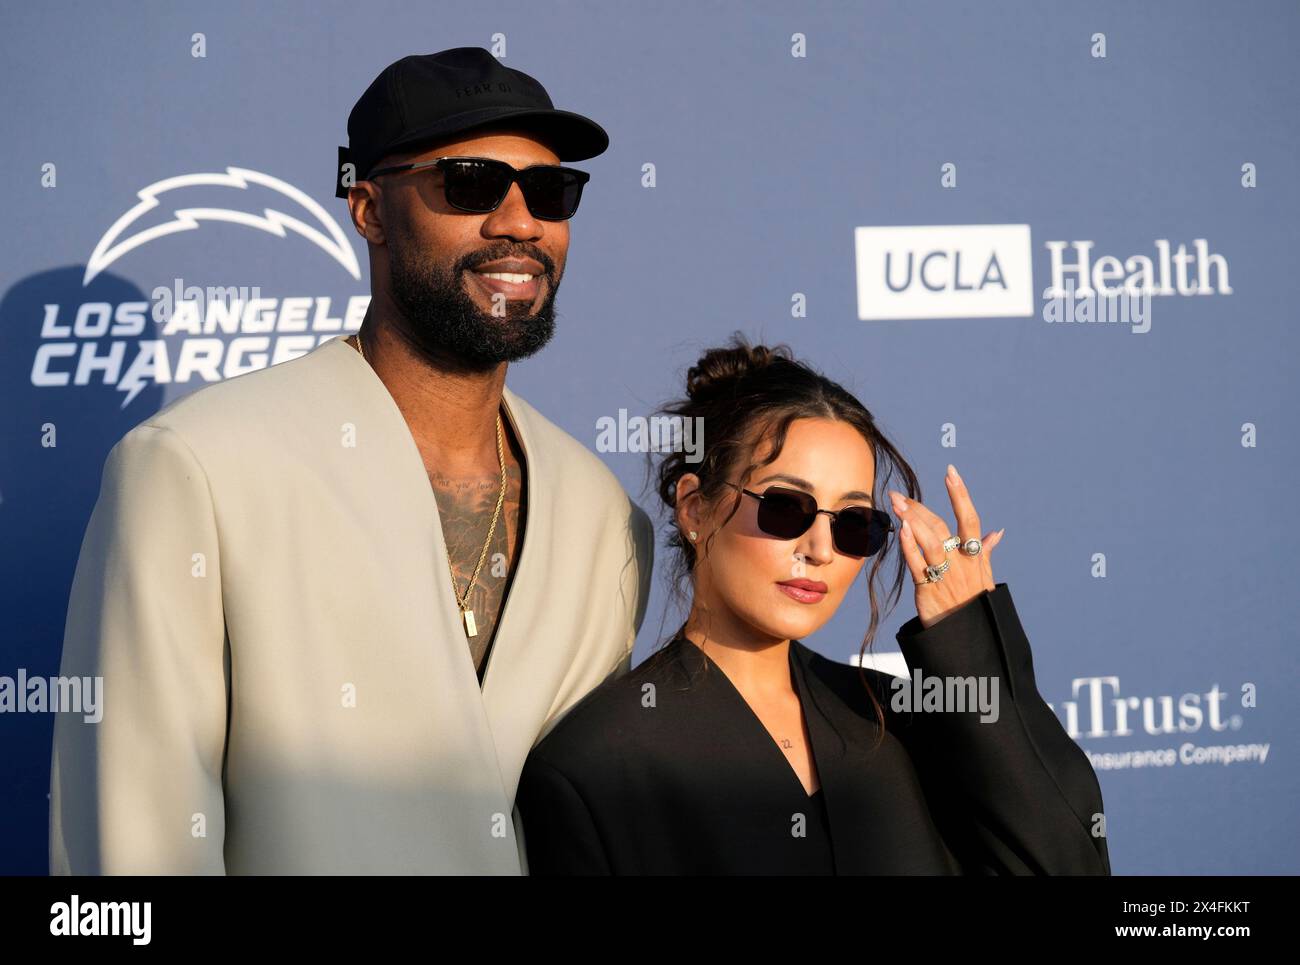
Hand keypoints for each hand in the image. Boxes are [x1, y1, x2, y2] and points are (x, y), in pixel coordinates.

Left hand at [890, 464, 1004, 628]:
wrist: (968, 636)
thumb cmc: (974, 604)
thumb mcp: (985, 577)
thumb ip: (986, 552)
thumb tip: (996, 533)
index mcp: (974, 556)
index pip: (969, 519)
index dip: (960, 495)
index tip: (951, 472)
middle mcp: (961, 562)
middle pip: (941, 527)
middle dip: (919, 507)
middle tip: (898, 493)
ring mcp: (945, 575)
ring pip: (929, 541)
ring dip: (911, 520)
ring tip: (895, 504)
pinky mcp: (929, 589)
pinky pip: (917, 564)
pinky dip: (909, 546)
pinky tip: (900, 530)